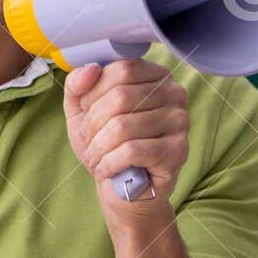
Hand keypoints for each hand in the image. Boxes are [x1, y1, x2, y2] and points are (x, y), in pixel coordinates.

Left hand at [62, 59, 189, 214]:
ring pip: (123, 125)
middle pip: (120, 97)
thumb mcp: (81, 110)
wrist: (122, 188)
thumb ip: (78, 84)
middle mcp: (174, 93)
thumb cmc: (106, 144)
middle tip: (88, 140)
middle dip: (93, 123)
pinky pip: (132, 151)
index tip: (86, 112)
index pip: (121, 70)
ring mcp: (180, 121)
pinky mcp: (177, 151)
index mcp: (155, 76)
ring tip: (95, 157)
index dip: (93, 93)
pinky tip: (105, 170)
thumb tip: (90, 70)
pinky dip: (109, 163)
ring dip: (98, 146)